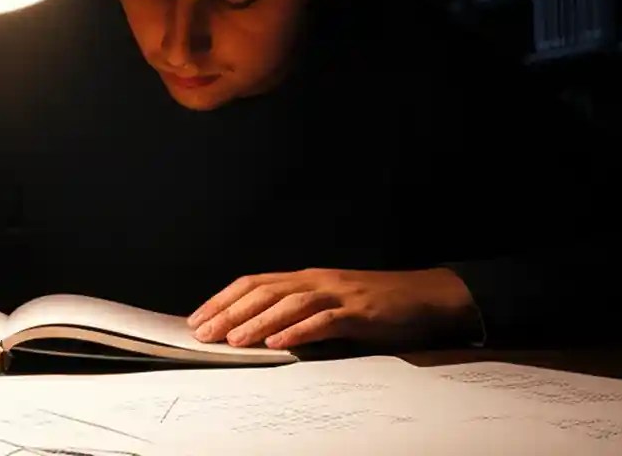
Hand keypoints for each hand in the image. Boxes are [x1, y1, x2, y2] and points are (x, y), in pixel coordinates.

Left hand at [186, 268, 480, 349]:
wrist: (424, 296)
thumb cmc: (374, 304)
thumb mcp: (330, 303)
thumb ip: (299, 312)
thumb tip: (257, 332)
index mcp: (306, 277)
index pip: (254, 283)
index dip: (223, 299)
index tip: (197, 319)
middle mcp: (317, 280)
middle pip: (264, 291)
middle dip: (230, 312)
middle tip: (204, 332)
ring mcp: (338, 294)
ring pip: (289, 303)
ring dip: (258, 322)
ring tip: (234, 340)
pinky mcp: (359, 312)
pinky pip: (324, 321)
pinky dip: (299, 332)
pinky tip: (280, 344)